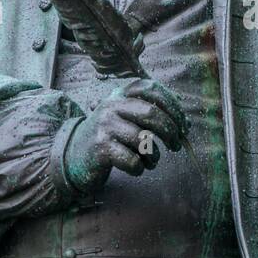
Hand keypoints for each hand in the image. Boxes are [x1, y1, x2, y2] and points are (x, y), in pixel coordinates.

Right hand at [63, 79, 186, 193]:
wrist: (72, 155)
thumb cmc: (109, 137)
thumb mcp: (125, 118)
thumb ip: (150, 115)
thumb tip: (184, 123)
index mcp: (120, 95)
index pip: (152, 89)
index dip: (172, 105)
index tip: (183, 124)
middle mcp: (111, 106)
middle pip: (151, 114)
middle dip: (170, 131)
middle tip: (176, 145)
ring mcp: (104, 126)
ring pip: (143, 140)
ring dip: (154, 155)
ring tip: (151, 161)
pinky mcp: (101, 148)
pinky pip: (132, 160)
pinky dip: (140, 168)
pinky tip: (137, 168)